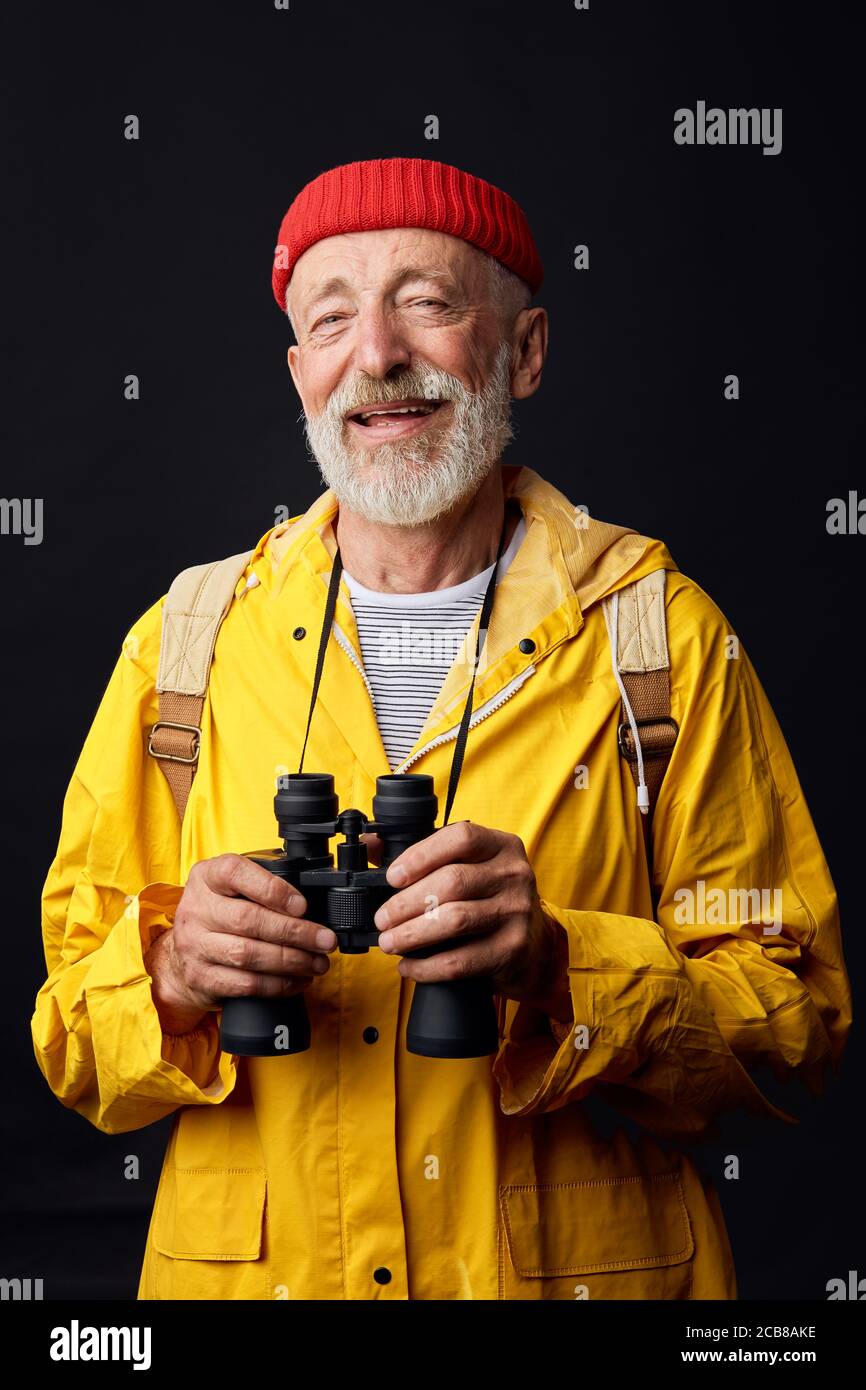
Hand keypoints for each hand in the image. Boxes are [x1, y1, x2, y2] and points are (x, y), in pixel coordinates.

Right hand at [144, 853, 336, 1033]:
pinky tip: (298, 980)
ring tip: (318, 963)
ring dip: (291, 961)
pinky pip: (245, 984)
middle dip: (295, 932)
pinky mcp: (200, 978)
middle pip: (248, 920)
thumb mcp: (232, 889)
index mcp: (206, 877)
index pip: (235, 873)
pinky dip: (278, 985)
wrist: (180, 957)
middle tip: (326, 940)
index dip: (272, 889)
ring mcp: (193, 946)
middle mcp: (196, 909)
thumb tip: (312, 905)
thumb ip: (262, 887)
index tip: (302, 905)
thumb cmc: (220, 915)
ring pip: (248, 955)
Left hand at [372, 821, 571, 1022]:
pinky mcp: (512, 949)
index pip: (461, 838)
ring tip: (389, 942)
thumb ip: (423, 854)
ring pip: (454, 920)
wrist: (533, 945)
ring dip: (412, 934)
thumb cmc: (488, 899)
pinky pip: (461, 960)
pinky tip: (409, 966)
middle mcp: (514, 874)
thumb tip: (370, 845)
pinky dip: (427, 966)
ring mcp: (517, 912)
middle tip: (382, 919)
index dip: (421, 855)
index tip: (392, 876)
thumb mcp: (468, 867)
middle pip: (452, 881)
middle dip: (406, 903)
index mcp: (502, 845)